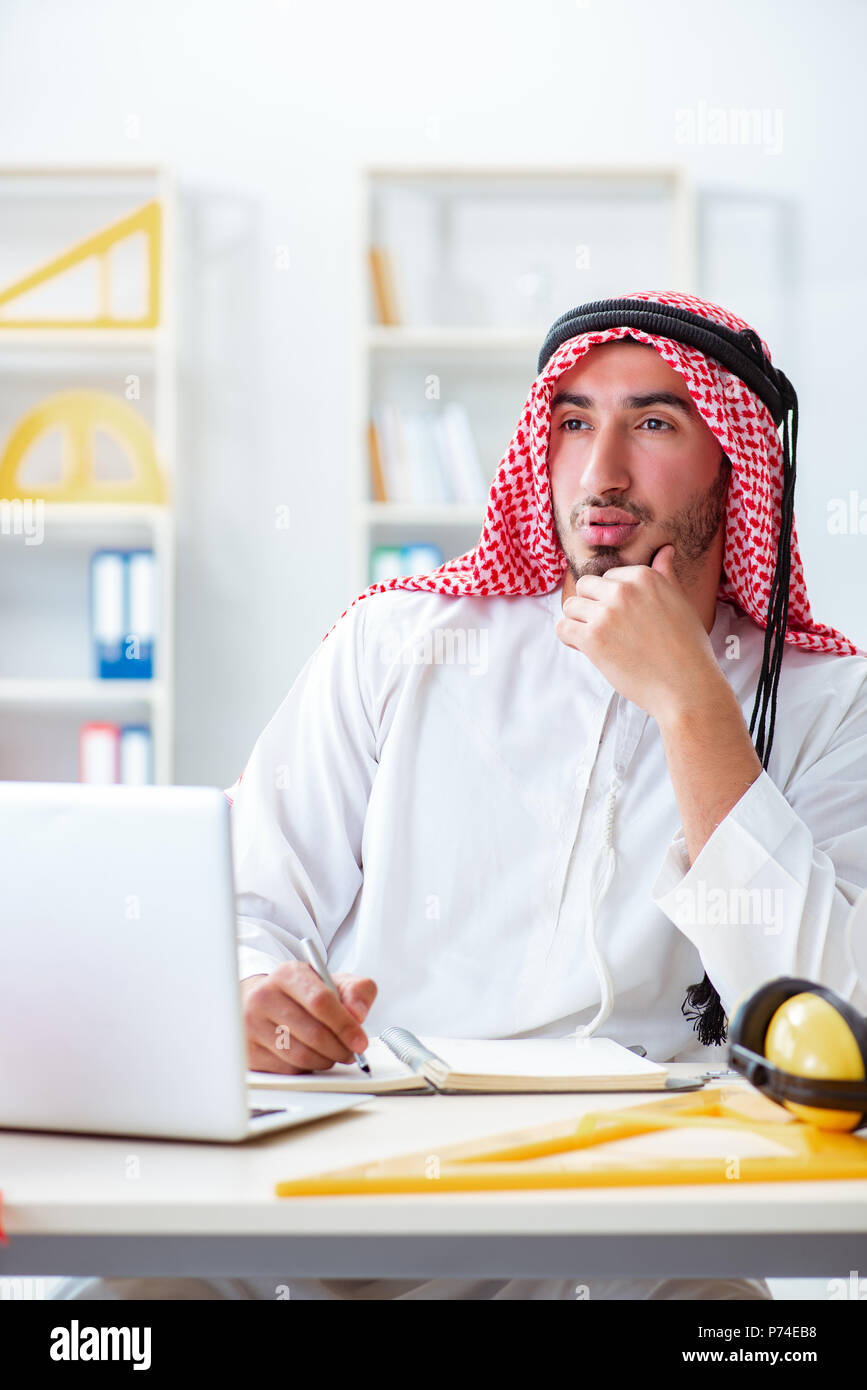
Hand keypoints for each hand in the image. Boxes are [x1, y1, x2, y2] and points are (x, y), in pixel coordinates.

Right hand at [240, 962, 376, 1073]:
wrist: (266, 1002)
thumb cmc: (304, 994)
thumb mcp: (334, 982)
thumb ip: (357, 991)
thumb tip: (358, 1015)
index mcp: (287, 974)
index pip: (320, 1001)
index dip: (345, 1025)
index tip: (360, 1041)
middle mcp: (264, 997)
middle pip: (313, 1033)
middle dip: (340, 1048)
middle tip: (351, 1052)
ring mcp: (252, 1025)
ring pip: (301, 1055)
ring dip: (325, 1060)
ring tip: (332, 1052)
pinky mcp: (249, 1051)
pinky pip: (287, 1069)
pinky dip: (307, 1067)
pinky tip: (310, 1055)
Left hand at [554, 545, 725, 723]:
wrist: (686, 685)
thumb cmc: (687, 648)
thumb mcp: (680, 602)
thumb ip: (665, 575)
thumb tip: (665, 550)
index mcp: (644, 577)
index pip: (608, 577)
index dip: (610, 598)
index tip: (622, 618)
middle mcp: (623, 590)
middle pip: (585, 587)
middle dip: (591, 606)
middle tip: (607, 630)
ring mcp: (606, 613)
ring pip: (570, 606)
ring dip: (579, 622)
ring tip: (597, 639)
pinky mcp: (592, 638)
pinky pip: (562, 628)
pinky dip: (569, 638)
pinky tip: (585, 648)